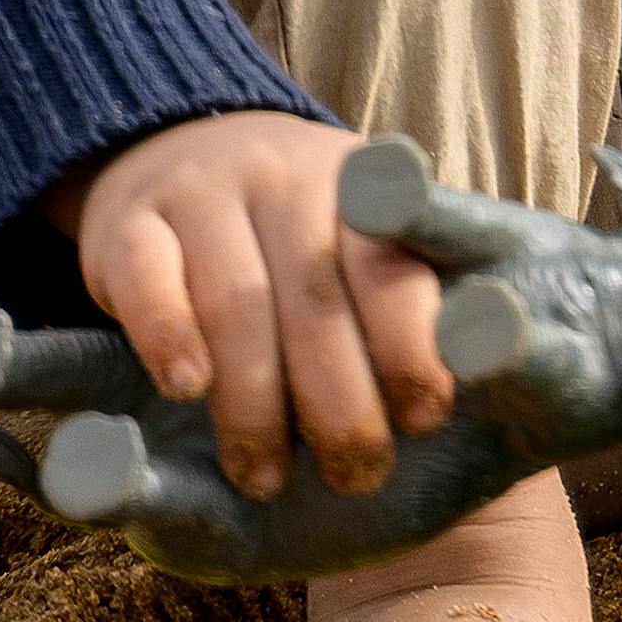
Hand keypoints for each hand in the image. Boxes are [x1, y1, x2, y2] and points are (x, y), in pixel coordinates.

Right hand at [46, 109, 453, 501]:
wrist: (178, 145)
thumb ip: (411, 290)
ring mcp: (200, 192)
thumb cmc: (297, 234)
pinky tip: (187, 389)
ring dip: (255, 399)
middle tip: (356, 475)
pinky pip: (147, 277)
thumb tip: (496, 373)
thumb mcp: (360, 237)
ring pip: (235, 298)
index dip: (411, 340)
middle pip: (316, 294)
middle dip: (340, 398)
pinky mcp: (126, 222)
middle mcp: (283, 175)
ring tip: (266, 477)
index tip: (427, 415)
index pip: (391, 262)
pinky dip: (169, 334)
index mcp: (357, 184)